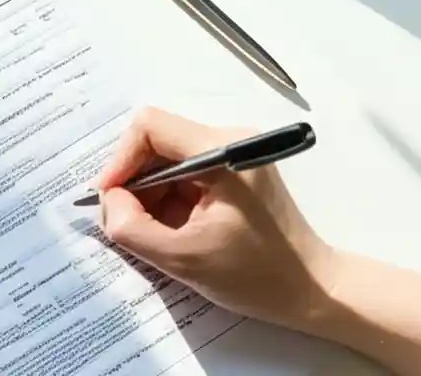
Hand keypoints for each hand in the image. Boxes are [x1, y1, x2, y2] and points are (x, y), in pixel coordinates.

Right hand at [93, 108, 337, 330]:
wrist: (313, 292)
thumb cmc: (257, 277)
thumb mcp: (183, 260)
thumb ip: (132, 228)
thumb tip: (107, 201)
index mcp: (223, 152)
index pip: (150, 127)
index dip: (120, 160)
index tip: (110, 199)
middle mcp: (228, 141)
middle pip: (156, 143)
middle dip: (134, 183)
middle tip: (128, 223)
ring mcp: (232, 155)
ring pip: (166, 161)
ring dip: (150, 196)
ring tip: (157, 235)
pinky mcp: (233, 173)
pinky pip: (183, 175)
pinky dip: (167, 201)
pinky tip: (174, 232)